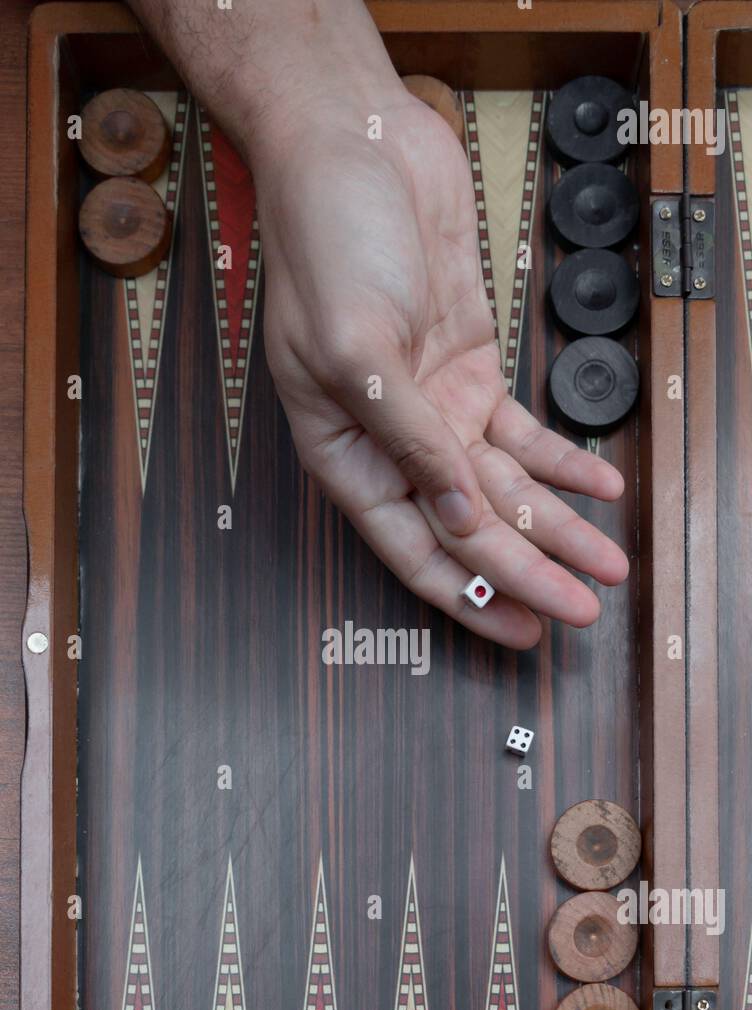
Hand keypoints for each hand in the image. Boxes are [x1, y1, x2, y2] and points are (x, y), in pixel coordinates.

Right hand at [252, 86, 628, 648]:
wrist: (355, 145)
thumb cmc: (327, 241)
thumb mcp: (356, 348)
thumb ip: (408, 440)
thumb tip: (456, 519)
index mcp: (346, 452)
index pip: (416, 548)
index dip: (473, 597)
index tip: (526, 630)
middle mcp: (394, 443)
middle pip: (473, 528)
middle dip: (531, 572)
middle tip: (584, 610)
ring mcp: (438, 407)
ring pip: (507, 487)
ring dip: (559, 526)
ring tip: (609, 563)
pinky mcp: (473, 368)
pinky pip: (524, 432)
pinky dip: (563, 460)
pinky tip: (601, 487)